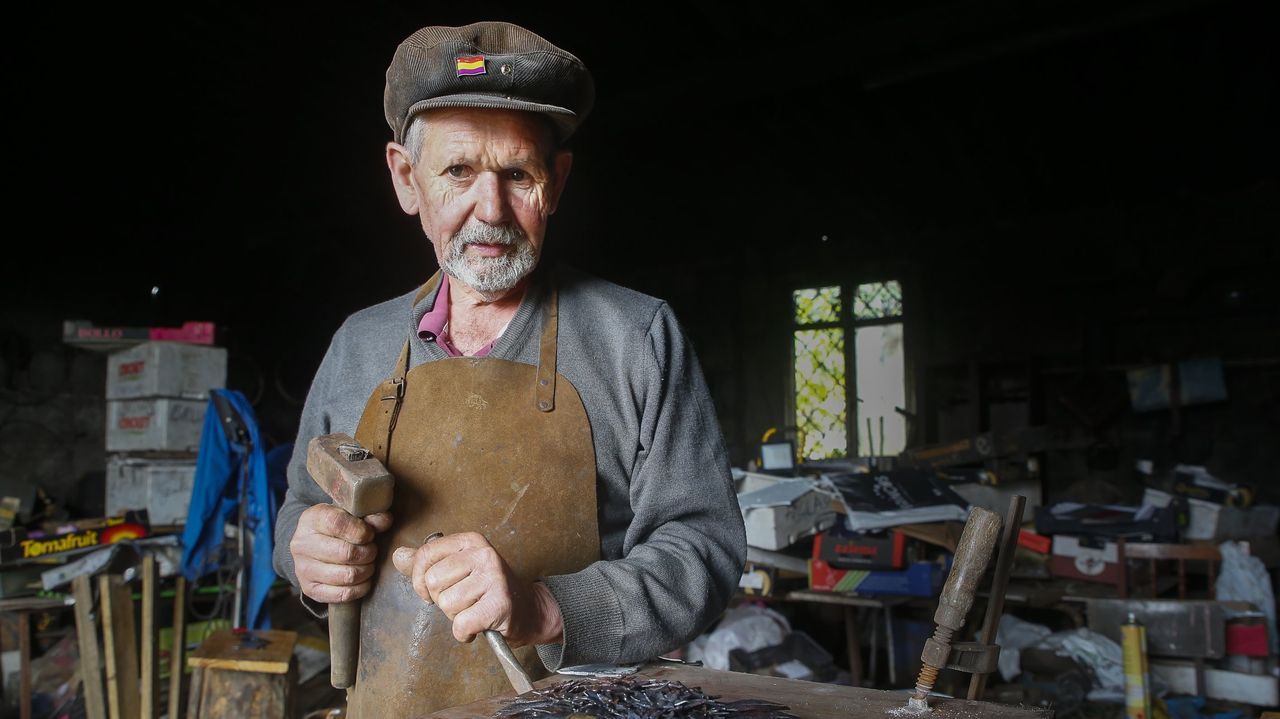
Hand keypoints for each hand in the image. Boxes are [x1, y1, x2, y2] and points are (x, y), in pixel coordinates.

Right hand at [290, 504, 392, 603]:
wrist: (311, 546)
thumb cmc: (336, 528)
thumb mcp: (349, 515)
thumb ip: (370, 516)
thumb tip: (385, 521)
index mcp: (311, 519)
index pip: (338, 524)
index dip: (362, 531)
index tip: (370, 534)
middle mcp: (302, 544)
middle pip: (346, 553)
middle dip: (368, 553)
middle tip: (371, 551)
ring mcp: (303, 569)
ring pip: (347, 576)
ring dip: (366, 571)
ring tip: (367, 563)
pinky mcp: (309, 589)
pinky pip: (343, 595)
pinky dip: (360, 588)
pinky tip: (363, 579)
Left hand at [391, 532, 562, 646]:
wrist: (529, 610)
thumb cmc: (490, 591)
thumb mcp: (459, 569)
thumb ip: (427, 563)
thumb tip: (398, 556)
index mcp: (471, 541)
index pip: (425, 555)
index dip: (419, 579)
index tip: (432, 590)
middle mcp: (483, 555)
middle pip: (433, 582)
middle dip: (442, 600)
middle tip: (464, 601)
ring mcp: (493, 578)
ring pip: (446, 605)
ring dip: (456, 617)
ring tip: (475, 611)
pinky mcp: (499, 604)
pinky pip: (461, 624)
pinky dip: (465, 633)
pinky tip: (478, 626)